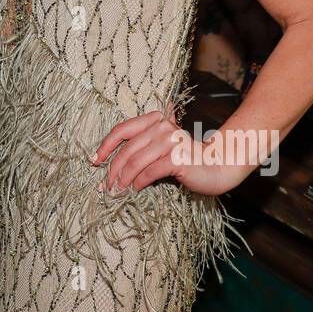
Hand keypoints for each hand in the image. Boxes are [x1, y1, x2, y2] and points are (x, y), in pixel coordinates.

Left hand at [90, 111, 249, 197]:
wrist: (218, 167)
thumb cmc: (187, 159)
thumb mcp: (164, 145)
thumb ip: (144, 142)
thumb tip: (112, 157)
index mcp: (156, 120)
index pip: (122, 129)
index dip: (105, 145)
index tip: (94, 160)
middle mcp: (163, 126)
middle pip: (127, 150)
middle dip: (112, 170)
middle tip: (106, 185)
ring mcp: (171, 141)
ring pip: (135, 163)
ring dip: (123, 180)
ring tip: (117, 191)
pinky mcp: (177, 158)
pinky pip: (149, 173)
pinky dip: (138, 183)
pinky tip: (135, 190)